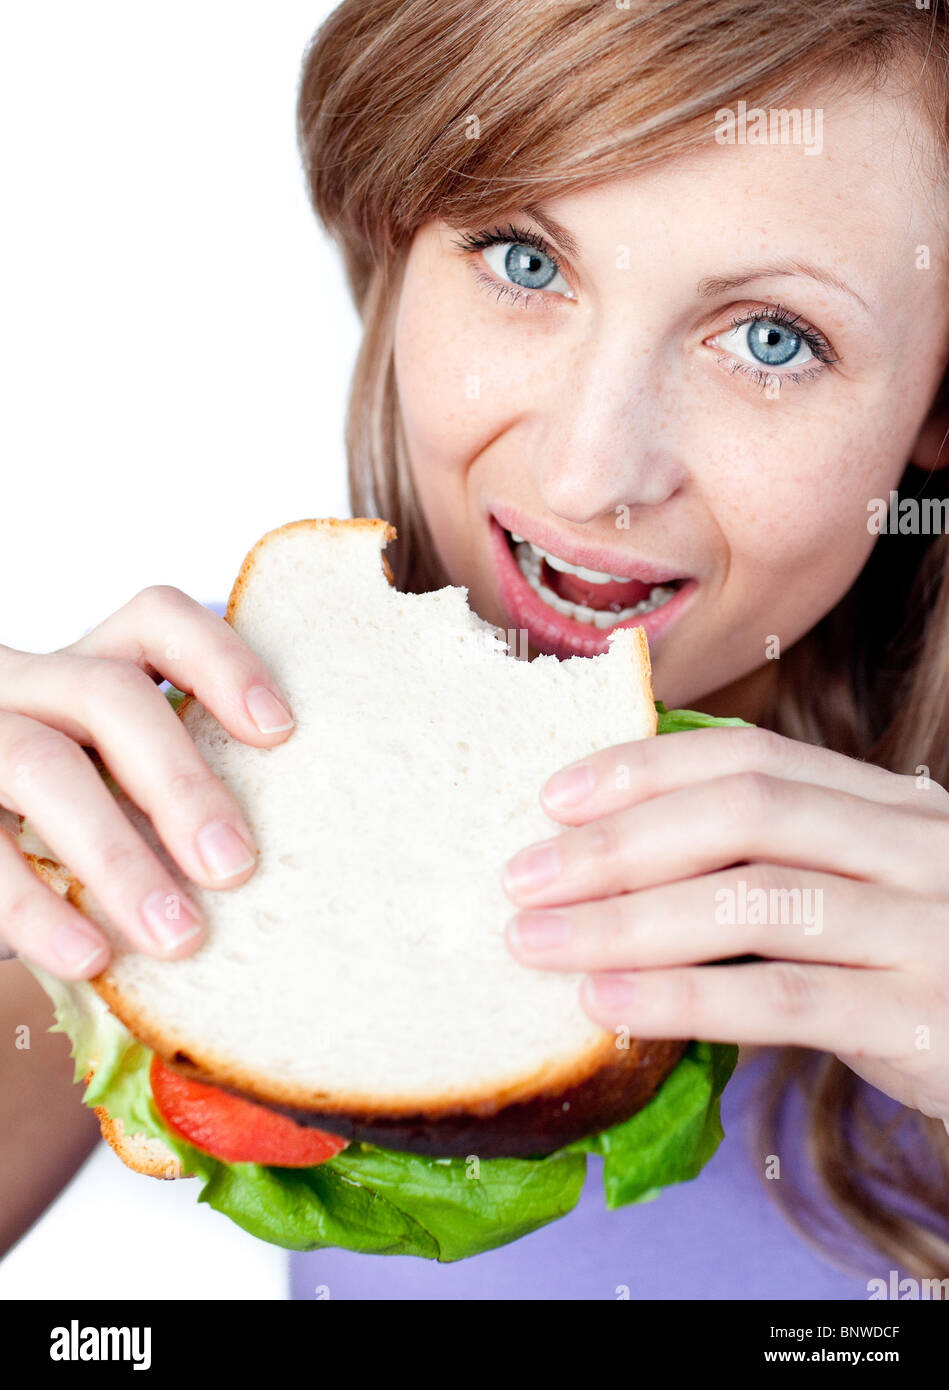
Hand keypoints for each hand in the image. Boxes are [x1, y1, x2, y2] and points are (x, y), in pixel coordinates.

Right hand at [0, 586, 294, 979]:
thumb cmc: (69, 828)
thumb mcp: (116, 785)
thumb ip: (170, 794)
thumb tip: (258, 853)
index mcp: (86, 666)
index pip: (156, 620)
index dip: (222, 661)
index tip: (280, 732)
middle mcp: (25, 684)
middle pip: (108, 695)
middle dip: (180, 782)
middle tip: (235, 867)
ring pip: (41, 765)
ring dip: (117, 857)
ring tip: (178, 935)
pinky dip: (39, 910)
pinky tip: (92, 957)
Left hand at [502, 725, 948, 1130]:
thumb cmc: (915, 971)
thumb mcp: (860, 894)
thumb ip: (770, 866)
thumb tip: (613, 863)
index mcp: (889, 803)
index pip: (753, 758)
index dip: (645, 768)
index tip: (554, 795)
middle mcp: (914, 847)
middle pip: (746, 813)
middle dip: (619, 842)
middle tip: (522, 876)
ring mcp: (925, 927)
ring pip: (755, 901)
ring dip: (628, 920)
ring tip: (538, 944)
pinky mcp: (920, 1015)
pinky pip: (785, 1000)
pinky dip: (684, 997)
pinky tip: (610, 1006)